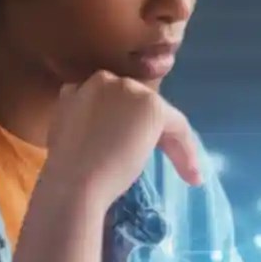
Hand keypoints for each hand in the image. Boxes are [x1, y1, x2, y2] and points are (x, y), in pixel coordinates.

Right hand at [42, 70, 200, 207]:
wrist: (74, 181)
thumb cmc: (68, 170)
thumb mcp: (71, 135)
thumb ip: (87, 121)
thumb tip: (107, 128)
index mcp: (81, 87)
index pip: (115, 104)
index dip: (129, 129)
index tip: (133, 154)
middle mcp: (106, 80)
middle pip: (139, 107)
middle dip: (154, 135)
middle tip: (166, 163)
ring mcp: (130, 90)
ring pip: (160, 116)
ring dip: (174, 144)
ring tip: (186, 174)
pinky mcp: (151, 106)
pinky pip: (178, 125)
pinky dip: (187, 148)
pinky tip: (192, 175)